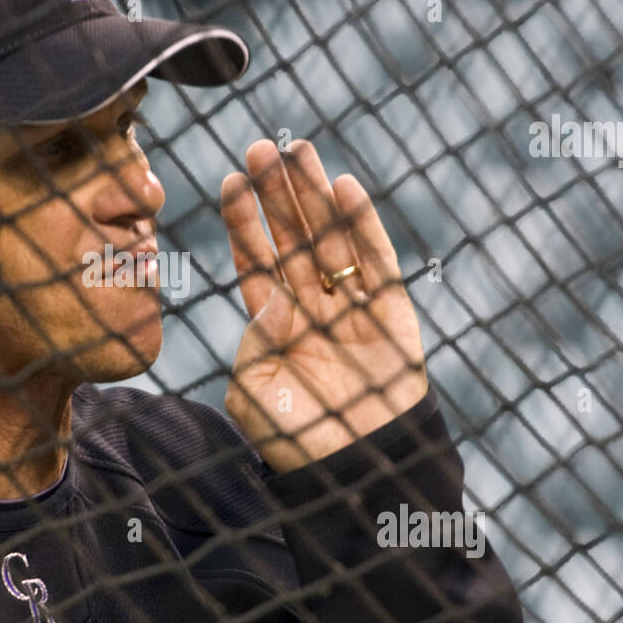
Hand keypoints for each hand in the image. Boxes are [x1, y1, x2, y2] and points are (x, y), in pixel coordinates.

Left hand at [220, 139, 427, 472]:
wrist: (359, 474)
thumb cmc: (299, 444)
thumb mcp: (252, 397)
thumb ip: (253, 345)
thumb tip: (274, 302)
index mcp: (275, 327)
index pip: (256, 262)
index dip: (244, 222)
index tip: (230, 181)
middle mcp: (312, 309)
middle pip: (291, 238)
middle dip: (276, 195)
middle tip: (260, 148)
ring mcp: (352, 307)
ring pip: (330, 238)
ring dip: (314, 195)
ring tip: (297, 150)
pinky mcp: (392, 313)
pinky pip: (376, 261)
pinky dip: (362, 224)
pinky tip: (344, 186)